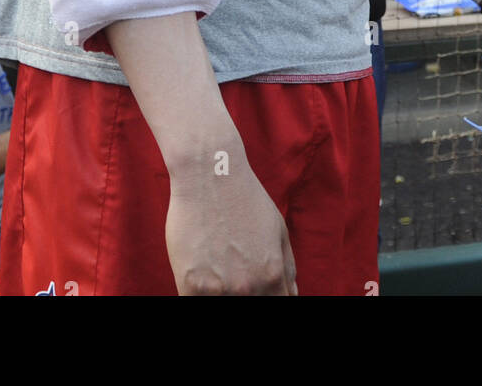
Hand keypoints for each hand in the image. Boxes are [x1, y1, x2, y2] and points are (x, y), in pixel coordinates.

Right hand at [166, 160, 296, 295]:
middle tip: (234, 272)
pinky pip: (195, 304)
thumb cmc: (245, 197)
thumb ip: (287, 268)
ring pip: (223, 307)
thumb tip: (291, 294)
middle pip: (251, 309)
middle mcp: (249, 288)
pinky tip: (201, 276)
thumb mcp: (278, 229)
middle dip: (247, 296)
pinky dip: (199, 294)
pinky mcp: (190, 285)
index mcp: (273, 277)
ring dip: (222, 294)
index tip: (258, 290)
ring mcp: (219, 290)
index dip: (268, 299)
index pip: (278, 307)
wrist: (209, 173)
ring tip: (218, 271)